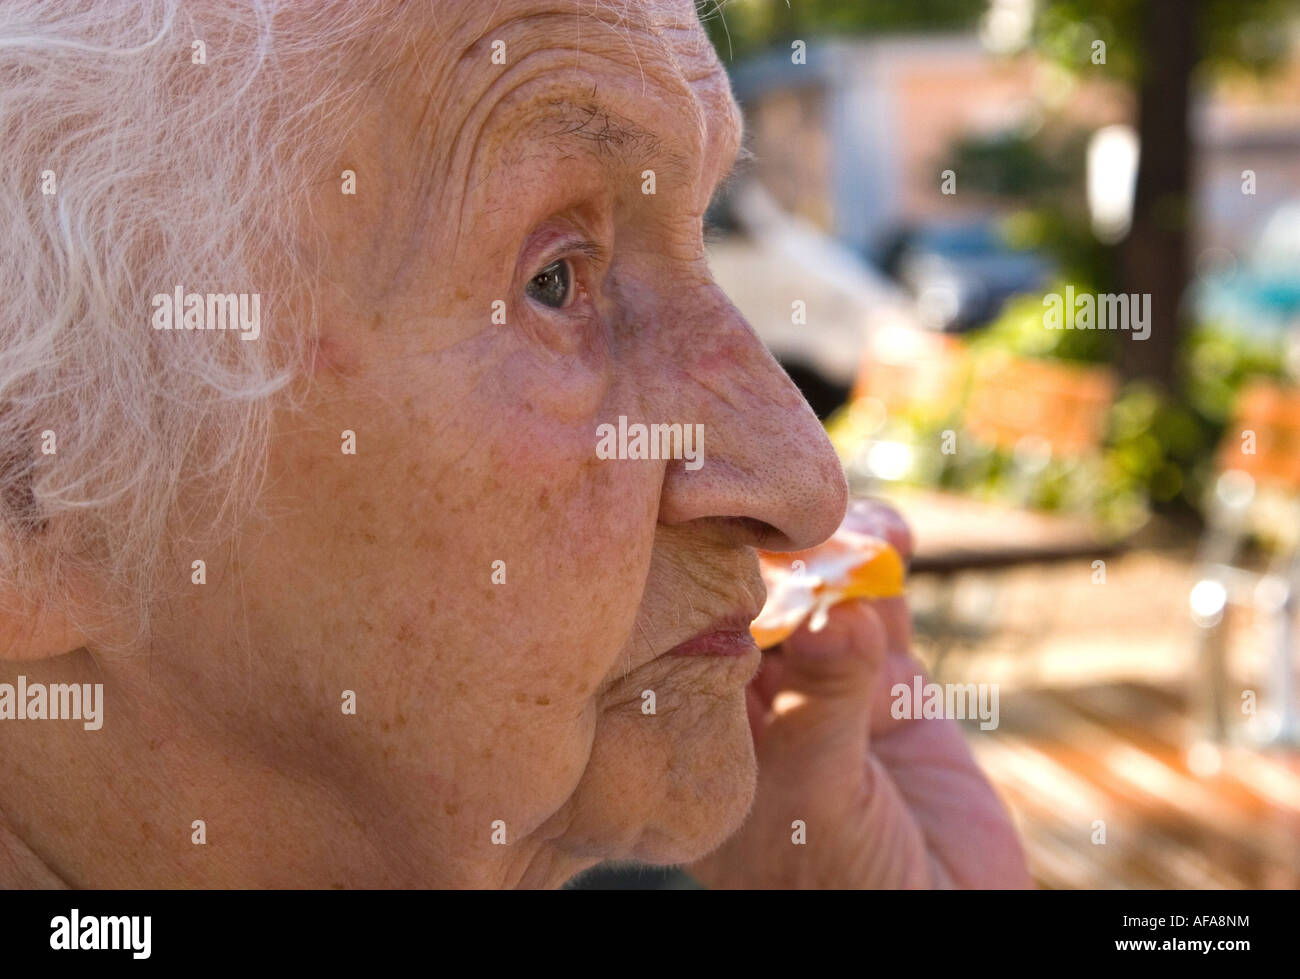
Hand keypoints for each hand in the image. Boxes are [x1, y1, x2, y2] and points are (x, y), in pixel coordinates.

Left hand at [689, 499, 1032, 888]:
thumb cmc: (848, 886)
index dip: (701, 571)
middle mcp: (753, 697)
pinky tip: (896, 539)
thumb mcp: (822, 802)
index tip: (715, 512)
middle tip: (795, 509)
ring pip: (815, 584)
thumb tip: (831, 614)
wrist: (942, 917)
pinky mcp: (885, 677)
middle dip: (775, 545)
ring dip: (836, 544)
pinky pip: (881, 601)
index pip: (686, 631)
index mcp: (703, 729)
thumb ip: (823, 708)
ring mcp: (819, 681)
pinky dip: (887, 560)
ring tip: (858, 533)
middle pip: (749, 591)